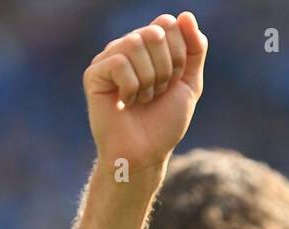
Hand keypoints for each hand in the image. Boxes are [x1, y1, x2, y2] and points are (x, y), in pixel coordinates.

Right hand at [84, 11, 207, 175]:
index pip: (169, 24)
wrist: (146, 153)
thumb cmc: (165, 122)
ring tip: (143, 99)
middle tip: (158, 92)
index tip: (174, 82)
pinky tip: (126, 102)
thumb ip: (195, 49)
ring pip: (136, 44)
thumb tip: (186, 15)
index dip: (179, 56)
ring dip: (150, 80)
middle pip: (155, 32)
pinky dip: (131, 87)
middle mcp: (127, 47)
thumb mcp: (189, 83)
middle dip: (167, 68)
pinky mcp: (94, 73)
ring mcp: (109, 59)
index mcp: (149, 47)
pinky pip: (120, 63)